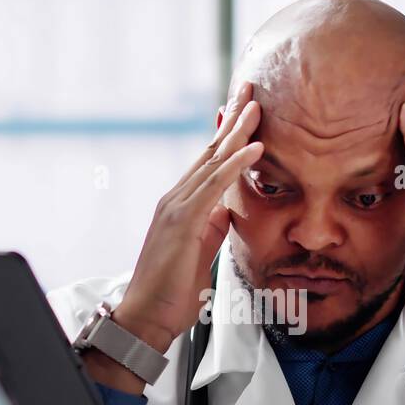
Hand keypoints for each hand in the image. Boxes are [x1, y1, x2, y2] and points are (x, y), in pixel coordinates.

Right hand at [89, 83, 262, 392]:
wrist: (146, 317)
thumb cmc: (171, 291)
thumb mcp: (201, 250)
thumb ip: (213, 225)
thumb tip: (228, 208)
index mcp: (181, 204)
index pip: (209, 161)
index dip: (228, 133)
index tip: (246, 108)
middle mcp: (175, 198)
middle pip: (209, 150)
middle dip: (232, 118)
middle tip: (252, 88)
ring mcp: (176, 207)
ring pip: (212, 160)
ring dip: (237, 131)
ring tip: (258, 105)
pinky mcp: (181, 221)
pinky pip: (214, 185)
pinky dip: (236, 164)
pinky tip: (255, 147)